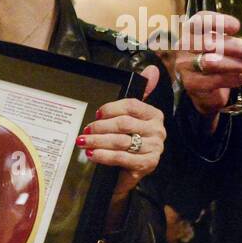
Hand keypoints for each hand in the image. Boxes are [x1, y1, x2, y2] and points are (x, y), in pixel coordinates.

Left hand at [81, 66, 165, 223]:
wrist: (129, 173)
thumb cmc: (128, 141)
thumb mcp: (131, 117)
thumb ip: (140, 92)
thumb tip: (152, 69)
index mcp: (154, 115)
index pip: (132, 105)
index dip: (111, 108)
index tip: (97, 114)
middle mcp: (158, 131)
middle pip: (124, 124)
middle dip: (100, 127)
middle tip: (85, 131)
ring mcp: (154, 149)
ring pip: (121, 141)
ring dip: (98, 141)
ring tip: (83, 142)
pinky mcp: (147, 165)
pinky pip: (122, 158)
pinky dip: (104, 156)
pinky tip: (93, 155)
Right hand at [174, 11, 241, 119]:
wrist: (205, 91)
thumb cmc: (218, 60)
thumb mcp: (235, 45)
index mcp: (193, 30)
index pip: (200, 20)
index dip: (218, 21)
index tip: (237, 26)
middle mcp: (184, 46)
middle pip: (208, 42)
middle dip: (235, 46)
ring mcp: (185, 66)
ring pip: (211, 62)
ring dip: (237, 64)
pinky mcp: (192, 84)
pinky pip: (214, 80)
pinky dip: (234, 79)